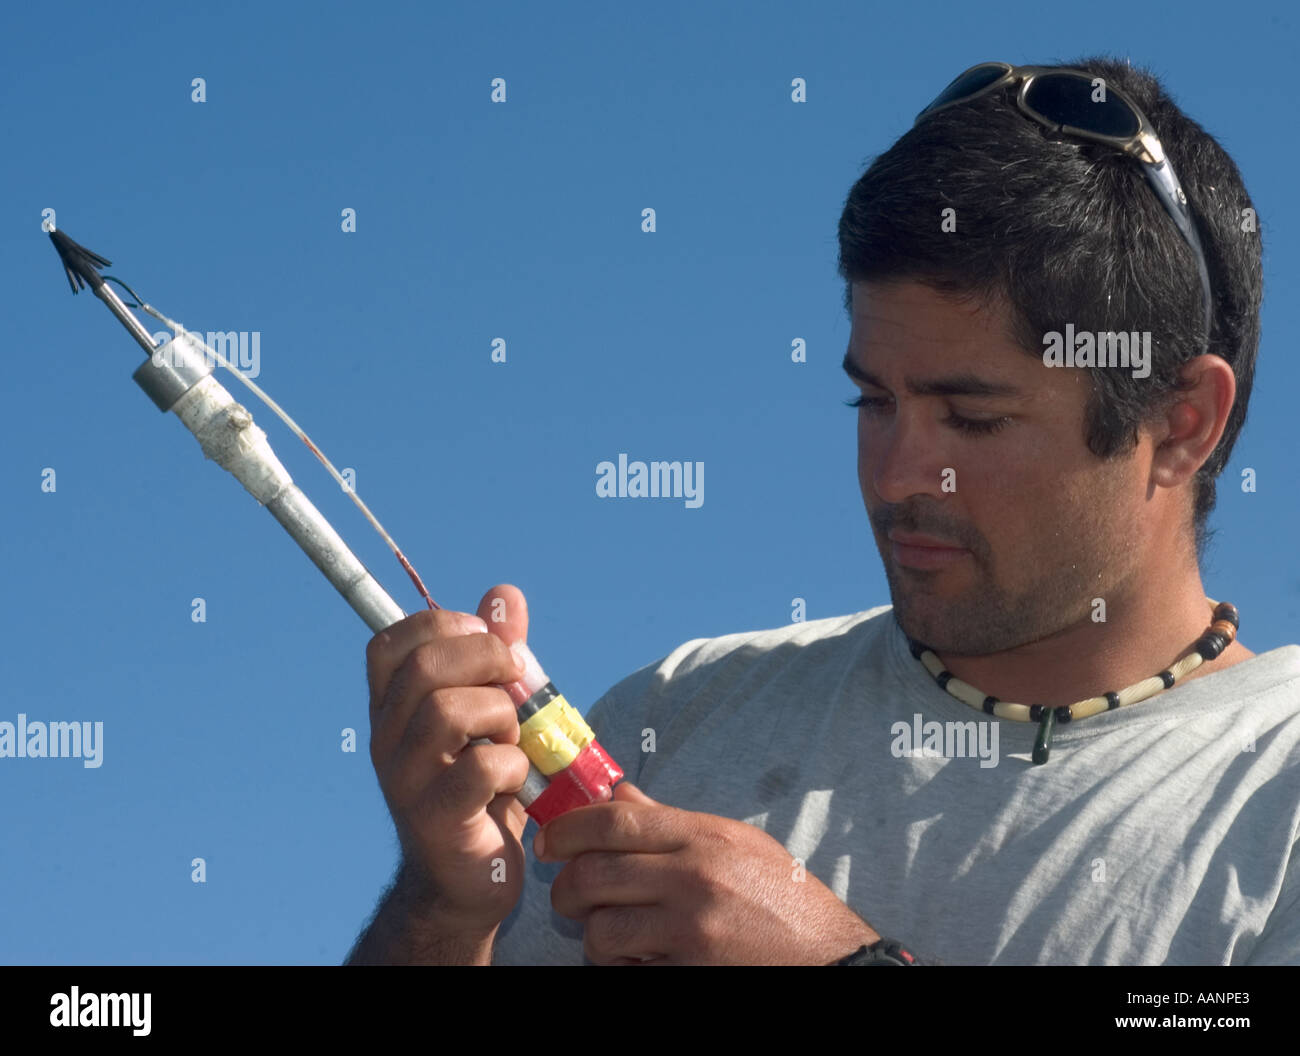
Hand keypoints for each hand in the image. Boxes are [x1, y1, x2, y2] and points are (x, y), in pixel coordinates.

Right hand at [364, 583, 533, 936]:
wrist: (469, 881)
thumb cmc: (483, 790)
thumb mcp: (492, 715)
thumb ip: (496, 656)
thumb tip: (504, 595)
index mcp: (392, 708)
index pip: (390, 642)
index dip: (442, 625)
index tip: (484, 640)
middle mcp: (387, 740)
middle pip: (422, 668)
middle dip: (484, 657)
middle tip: (516, 678)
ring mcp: (406, 782)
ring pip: (446, 713)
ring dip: (500, 713)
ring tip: (513, 736)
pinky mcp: (436, 820)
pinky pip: (480, 770)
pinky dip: (514, 766)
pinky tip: (518, 780)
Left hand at [535, 782, 880, 963]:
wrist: (830, 956)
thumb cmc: (781, 897)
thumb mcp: (735, 843)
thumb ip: (672, 822)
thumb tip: (618, 795)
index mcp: (703, 836)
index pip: (614, 821)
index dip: (568, 829)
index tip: (549, 841)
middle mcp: (694, 877)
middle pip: (594, 873)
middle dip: (567, 888)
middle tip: (569, 895)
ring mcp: (691, 929)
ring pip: (600, 928)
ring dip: (592, 934)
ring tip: (608, 933)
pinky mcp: (690, 970)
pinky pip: (626, 969)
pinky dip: (619, 966)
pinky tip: (636, 959)